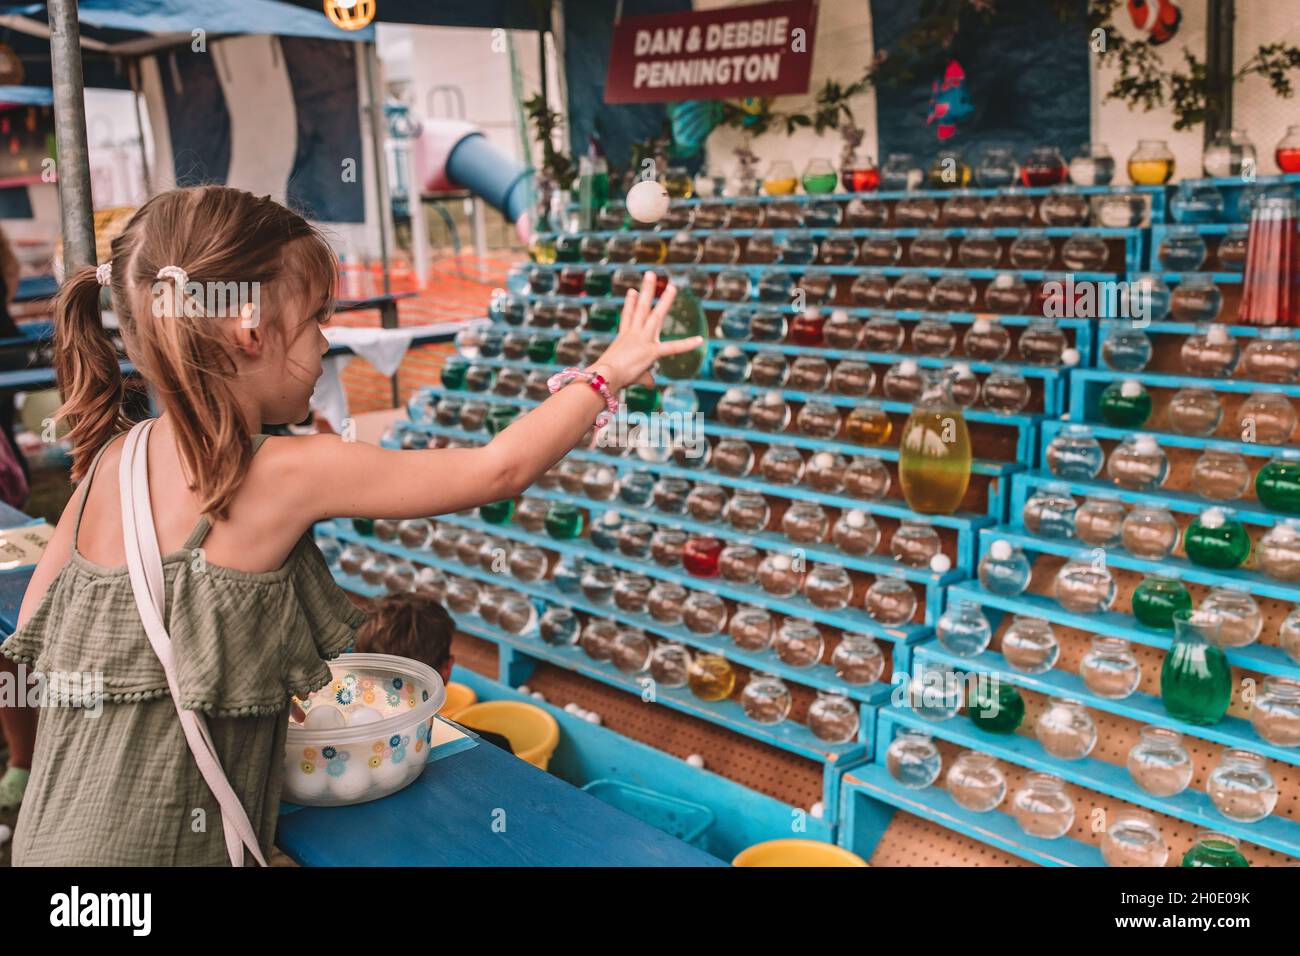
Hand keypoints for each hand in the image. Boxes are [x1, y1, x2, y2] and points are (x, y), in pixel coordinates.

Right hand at [591, 271, 702, 390]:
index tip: (633, 291)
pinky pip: (673, 348)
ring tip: (673, 286)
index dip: (631, 303)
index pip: (628, 317)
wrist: (605, 376)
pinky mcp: (652, 351)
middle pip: (642, 308)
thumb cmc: (609, 377)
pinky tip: (700, 340)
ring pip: (656, 315)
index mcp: (624, 338)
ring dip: (665, 300)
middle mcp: (633, 334)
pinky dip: (687, 345)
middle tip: (651, 274)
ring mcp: (643, 340)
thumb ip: (643, 377)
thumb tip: (650, 383)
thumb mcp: (627, 374)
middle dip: (648, 290)